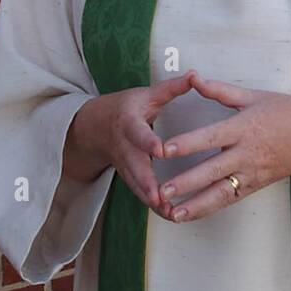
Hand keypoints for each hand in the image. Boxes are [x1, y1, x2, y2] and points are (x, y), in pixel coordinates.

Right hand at [88, 70, 196, 215]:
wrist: (95, 127)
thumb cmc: (127, 107)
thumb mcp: (146, 95)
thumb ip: (171, 89)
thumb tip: (195, 74)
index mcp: (130, 124)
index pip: (139, 134)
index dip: (149, 142)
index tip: (161, 150)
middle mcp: (125, 148)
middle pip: (135, 168)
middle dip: (148, 184)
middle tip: (161, 197)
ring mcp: (125, 166)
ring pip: (138, 186)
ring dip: (153, 201)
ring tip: (172, 213)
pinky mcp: (129, 178)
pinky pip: (141, 194)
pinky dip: (154, 206)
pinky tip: (172, 216)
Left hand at [156, 71, 290, 222]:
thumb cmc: (285, 111)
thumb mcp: (253, 96)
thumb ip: (220, 90)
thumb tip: (194, 79)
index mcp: (243, 128)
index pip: (211, 137)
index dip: (188, 144)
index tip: (165, 149)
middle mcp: (246, 153)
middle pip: (213, 170)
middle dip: (187, 182)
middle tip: (163, 191)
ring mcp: (251, 173)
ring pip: (221, 193)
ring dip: (196, 205)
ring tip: (173, 214)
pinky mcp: (256, 185)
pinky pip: (231, 199)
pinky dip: (211, 208)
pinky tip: (192, 214)